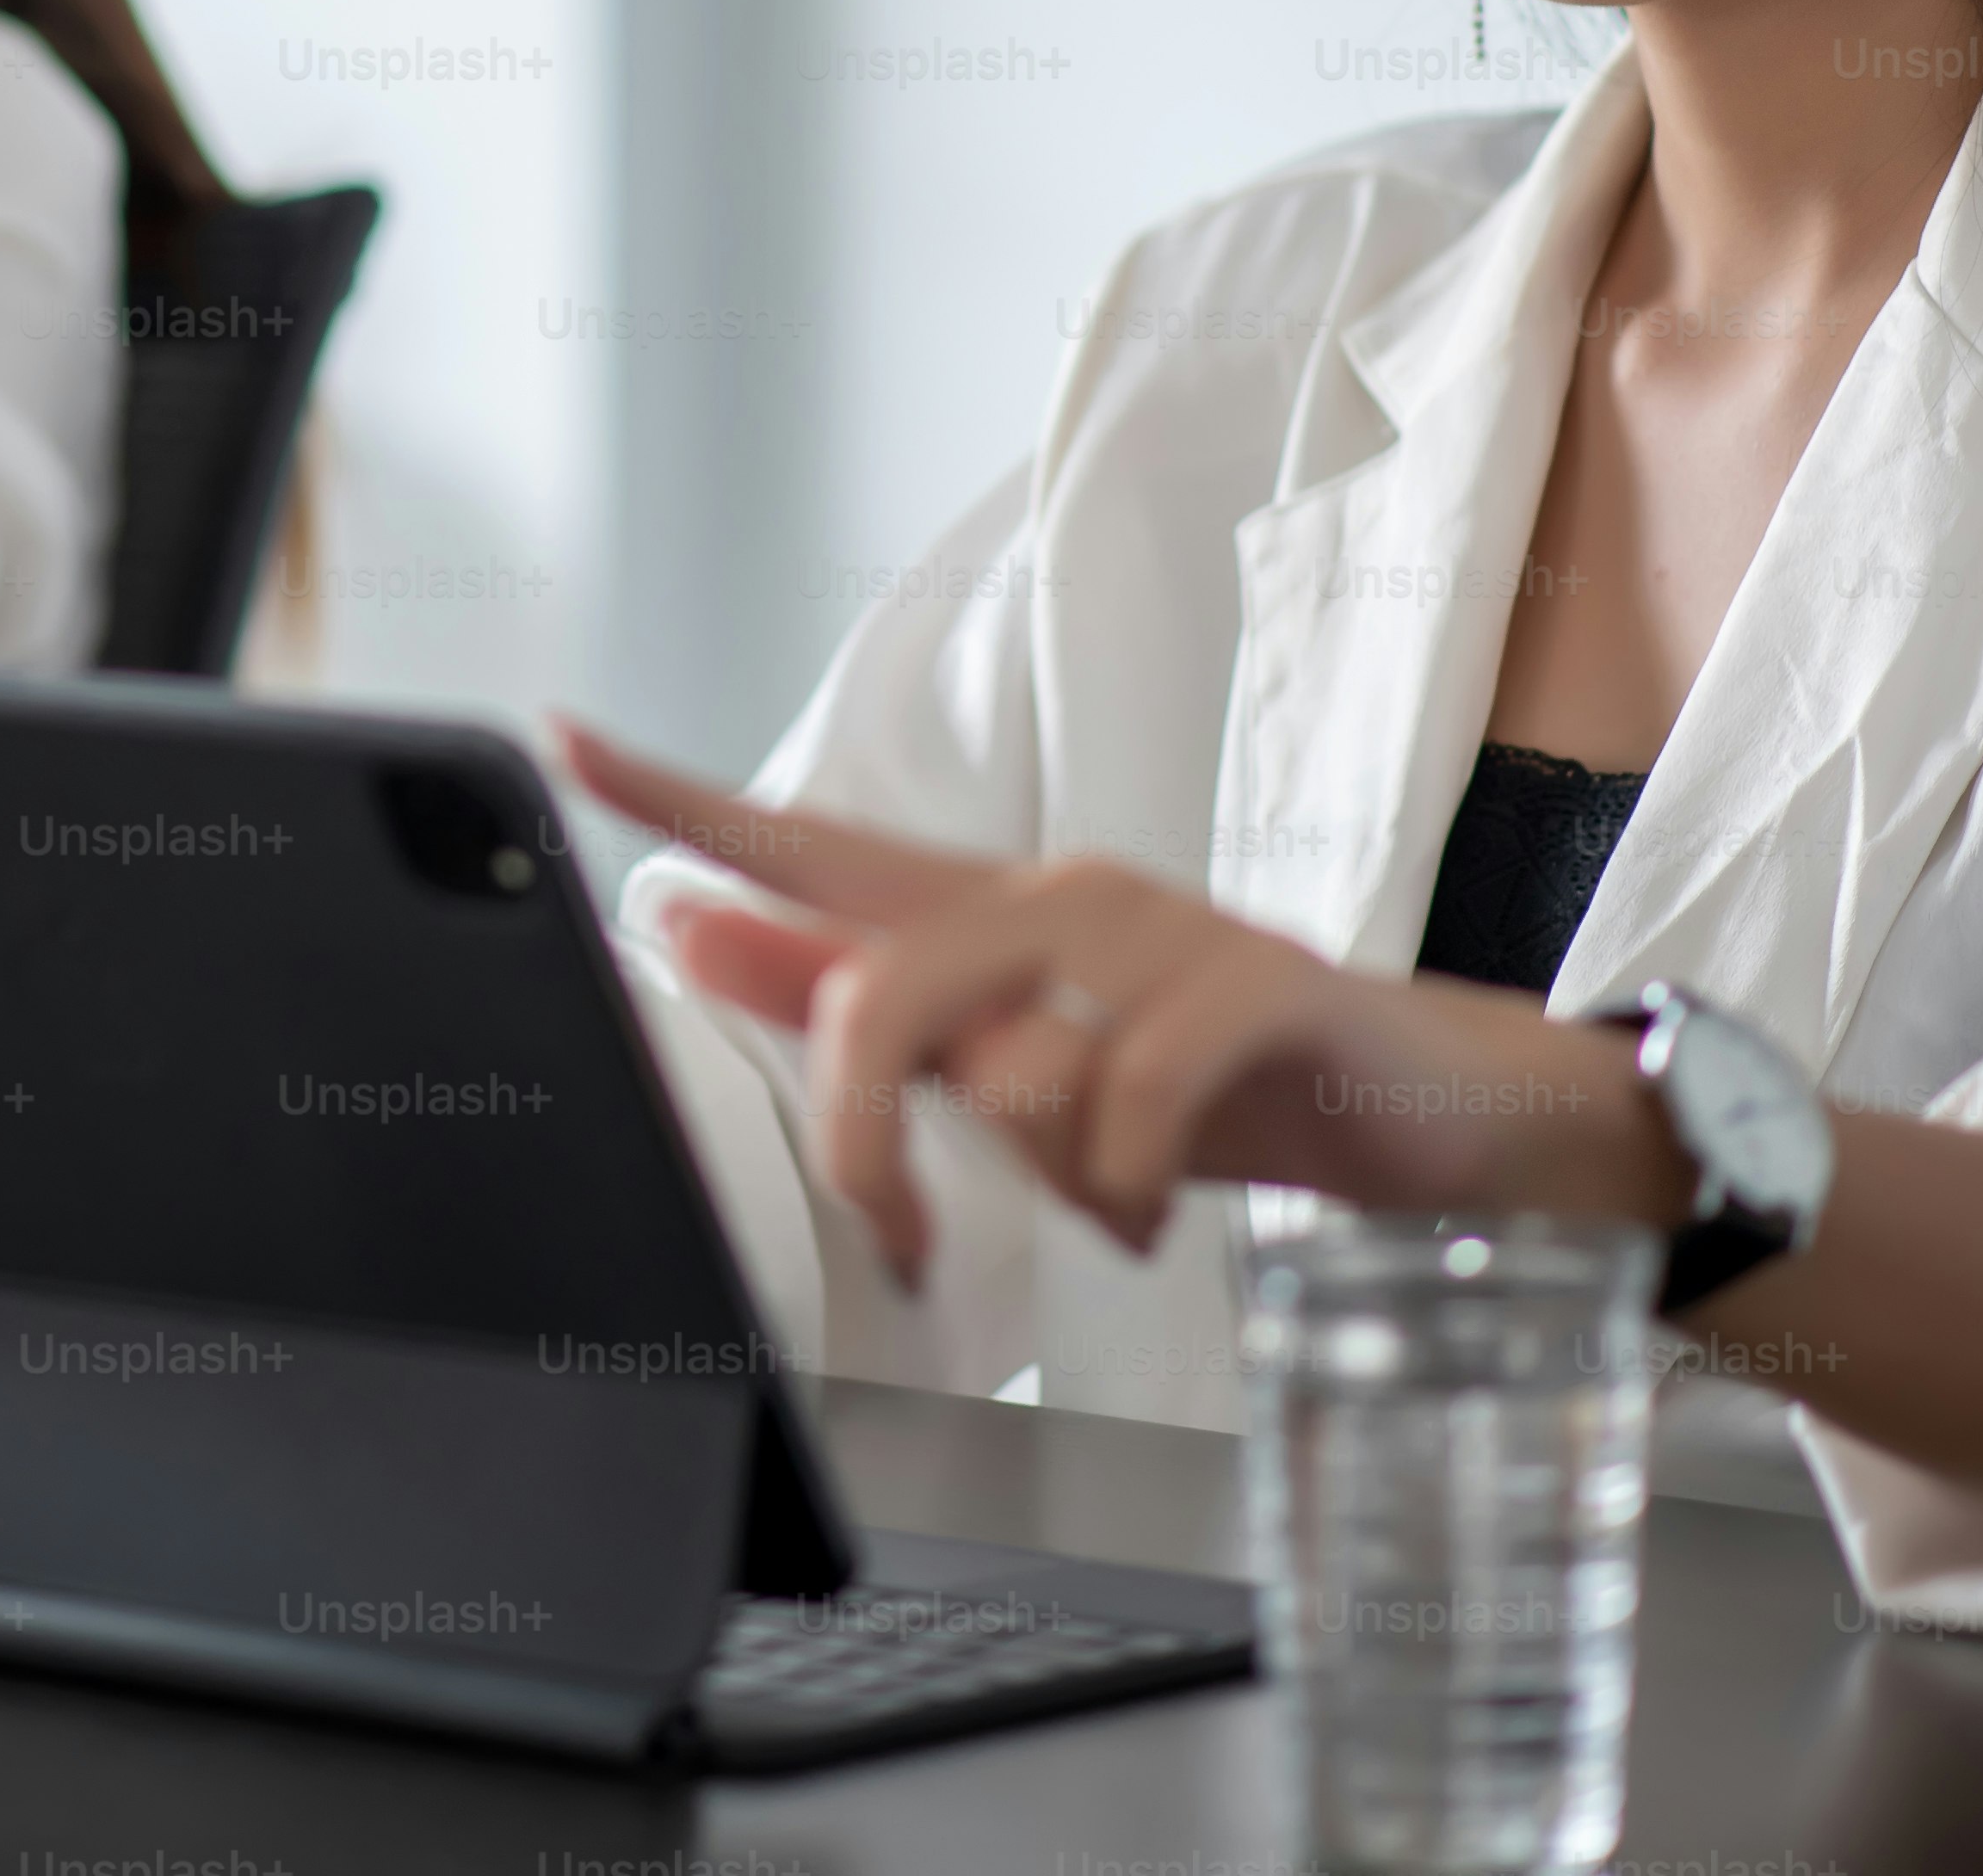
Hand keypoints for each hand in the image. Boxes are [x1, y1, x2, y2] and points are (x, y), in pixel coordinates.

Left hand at [555, 719, 1685, 1282]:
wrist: (1422, 1112)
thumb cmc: (1201, 1092)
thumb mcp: (1015, 1063)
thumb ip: (856, 998)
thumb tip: (685, 926)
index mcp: (984, 913)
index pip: (805, 841)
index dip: (678, 798)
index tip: (561, 739)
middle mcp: (1056, 896)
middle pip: (883, 987)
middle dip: (872, 1138)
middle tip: (914, 1243)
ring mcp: (1158, 932)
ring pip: (1012, 1066)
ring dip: (1050, 1180)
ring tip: (1112, 1203)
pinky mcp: (1253, 990)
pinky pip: (1131, 1104)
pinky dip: (1128, 1190)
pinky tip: (1157, 1212)